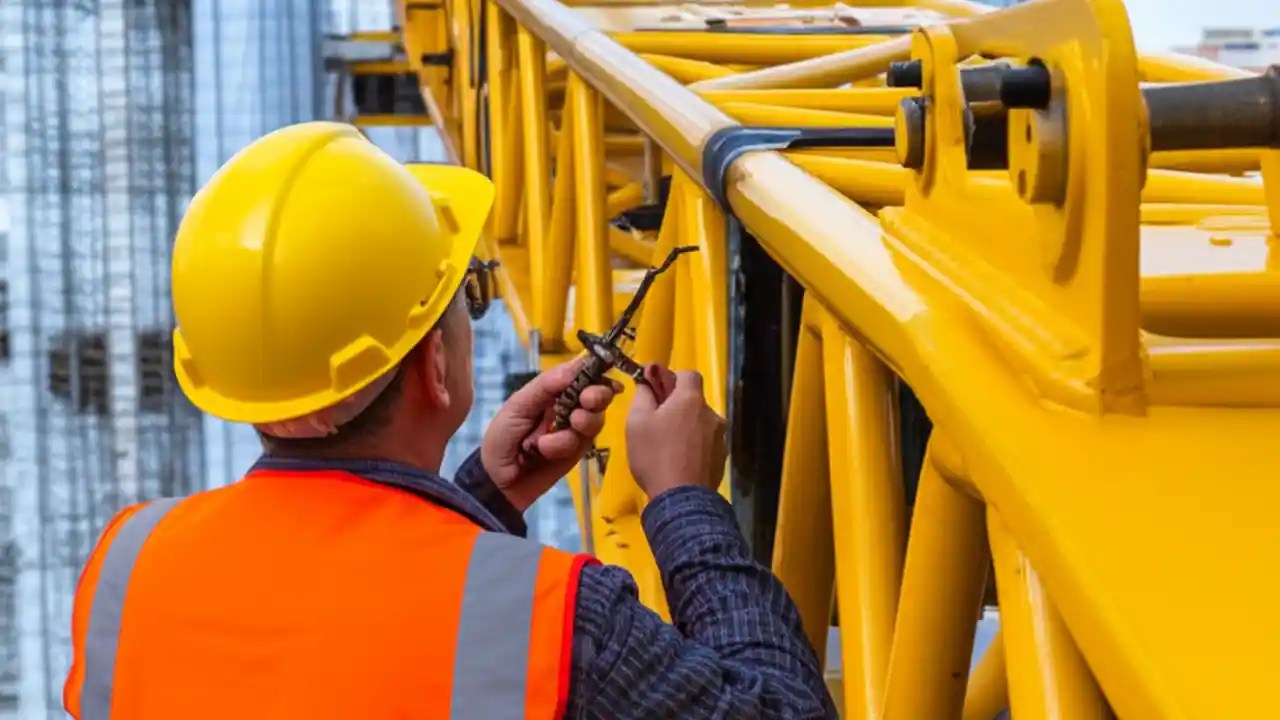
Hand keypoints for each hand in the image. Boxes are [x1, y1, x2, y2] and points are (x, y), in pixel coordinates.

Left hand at [482, 358, 619, 511]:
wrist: (497, 482)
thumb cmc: (502, 437)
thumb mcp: (517, 406)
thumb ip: (545, 386)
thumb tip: (578, 364)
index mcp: (553, 390)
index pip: (580, 373)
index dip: (594, 371)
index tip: (599, 373)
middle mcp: (569, 406)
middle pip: (598, 394)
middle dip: (598, 395)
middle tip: (587, 400)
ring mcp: (575, 430)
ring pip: (595, 419)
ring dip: (580, 423)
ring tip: (555, 433)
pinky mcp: (578, 452)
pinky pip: (583, 443)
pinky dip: (565, 445)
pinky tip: (545, 451)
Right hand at [625, 366, 726, 498]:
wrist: (681, 499)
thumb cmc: (655, 455)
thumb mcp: (636, 422)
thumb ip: (642, 396)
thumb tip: (647, 382)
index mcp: (691, 399)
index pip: (689, 374)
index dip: (672, 379)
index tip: (658, 391)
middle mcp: (711, 414)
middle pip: (694, 401)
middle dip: (677, 407)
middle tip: (657, 424)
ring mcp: (720, 437)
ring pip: (700, 423)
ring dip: (687, 428)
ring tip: (668, 448)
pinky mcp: (722, 458)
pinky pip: (706, 443)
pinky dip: (694, 447)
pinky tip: (680, 462)